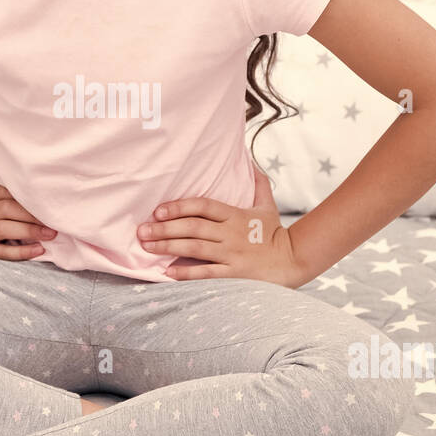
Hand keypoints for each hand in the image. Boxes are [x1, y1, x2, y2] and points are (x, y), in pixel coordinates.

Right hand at [0, 180, 56, 257]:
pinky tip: (38, 250)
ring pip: (5, 229)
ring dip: (29, 231)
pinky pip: (2, 252)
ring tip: (50, 234)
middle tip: (54, 219)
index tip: (46, 196)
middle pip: (7, 209)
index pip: (5, 190)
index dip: (25, 193)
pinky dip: (21, 252)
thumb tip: (15, 167)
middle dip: (32, 214)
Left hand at [137, 164, 303, 284]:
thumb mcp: (267, 205)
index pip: (203, 206)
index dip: (179, 206)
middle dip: (164, 228)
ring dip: (168, 247)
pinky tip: (167, 272)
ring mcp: (232, 255)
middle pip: (193, 227)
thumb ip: (258, 183)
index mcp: (235, 215)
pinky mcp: (235, 275)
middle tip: (141, 230)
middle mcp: (231, 233)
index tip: (158, 210)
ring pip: (195, 248)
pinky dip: (186, 273)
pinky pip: (206, 273)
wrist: (294, 260)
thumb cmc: (275, 233)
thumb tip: (250, 160)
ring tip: (147, 247)